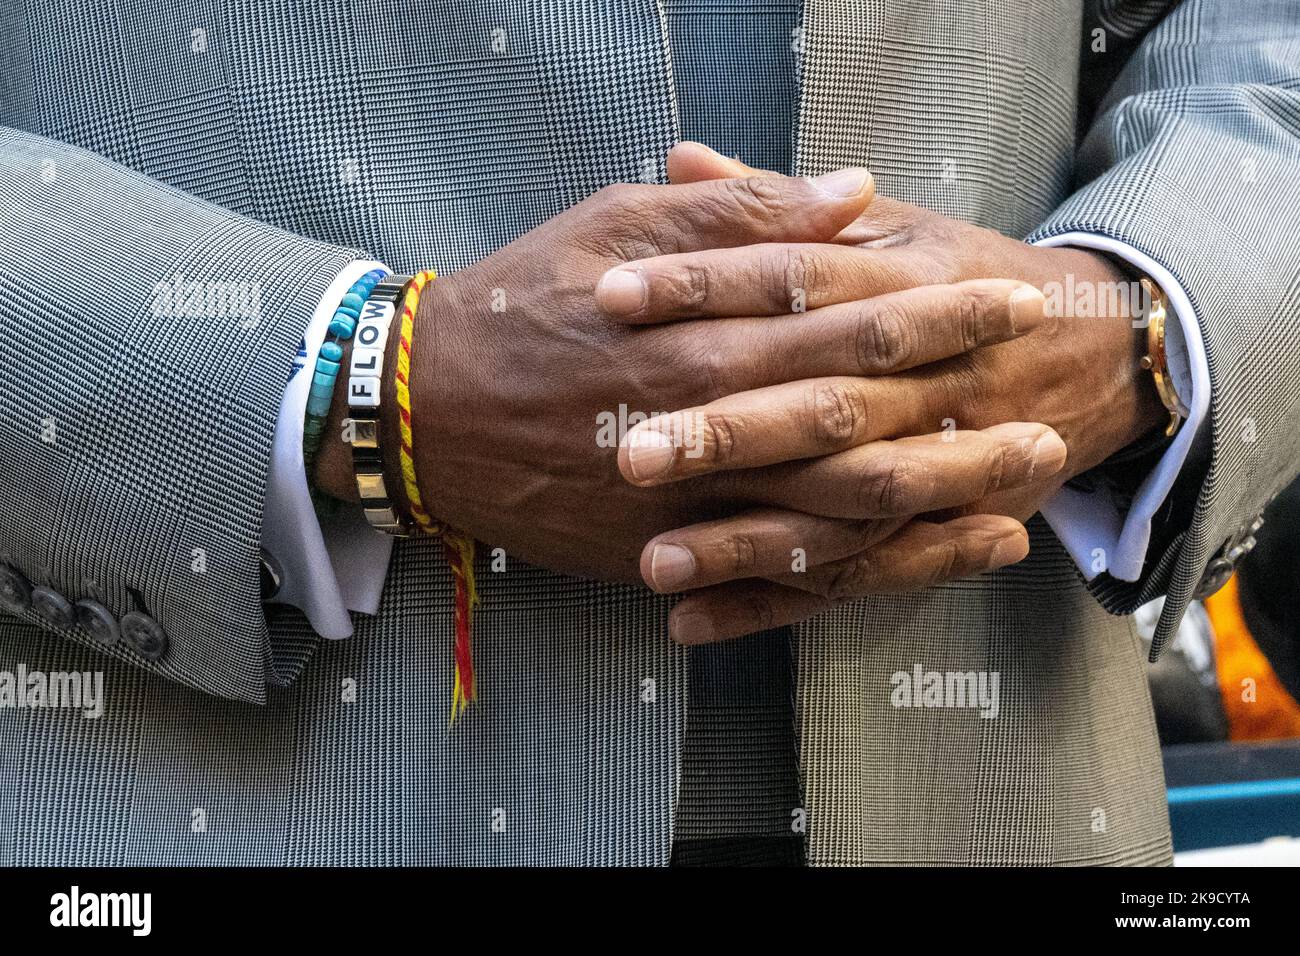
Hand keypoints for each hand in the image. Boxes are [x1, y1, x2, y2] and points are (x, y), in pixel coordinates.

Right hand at [315, 170, 1061, 588]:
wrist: (426, 414)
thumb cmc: (521, 305)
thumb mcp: (615, 226)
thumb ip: (740, 218)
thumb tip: (853, 195)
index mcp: (709, 332)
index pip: (851, 322)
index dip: (940, 312)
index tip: (1014, 298)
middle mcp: (715, 424)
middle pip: (867, 428)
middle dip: (966, 419)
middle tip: (1053, 413)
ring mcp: (694, 501)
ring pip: (839, 512)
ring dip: (939, 504)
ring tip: (1022, 495)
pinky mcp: (671, 552)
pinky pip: (782, 571)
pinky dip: (860, 567)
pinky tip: (925, 559)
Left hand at [613, 142, 1163, 641]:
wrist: (1088, 356)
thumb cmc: (956, 282)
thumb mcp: (888, 229)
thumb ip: (779, 208)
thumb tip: (681, 158)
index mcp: (910, 287)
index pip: (798, 279)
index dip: (706, 287)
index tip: (611, 298)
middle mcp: (929, 382)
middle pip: (828, 409)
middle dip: (733, 434)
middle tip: (632, 453)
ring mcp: (942, 466)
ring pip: (843, 511)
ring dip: (749, 542)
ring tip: (654, 563)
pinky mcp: (936, 531)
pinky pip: (855, 580)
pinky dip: (773, 605)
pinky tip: (690, 623)